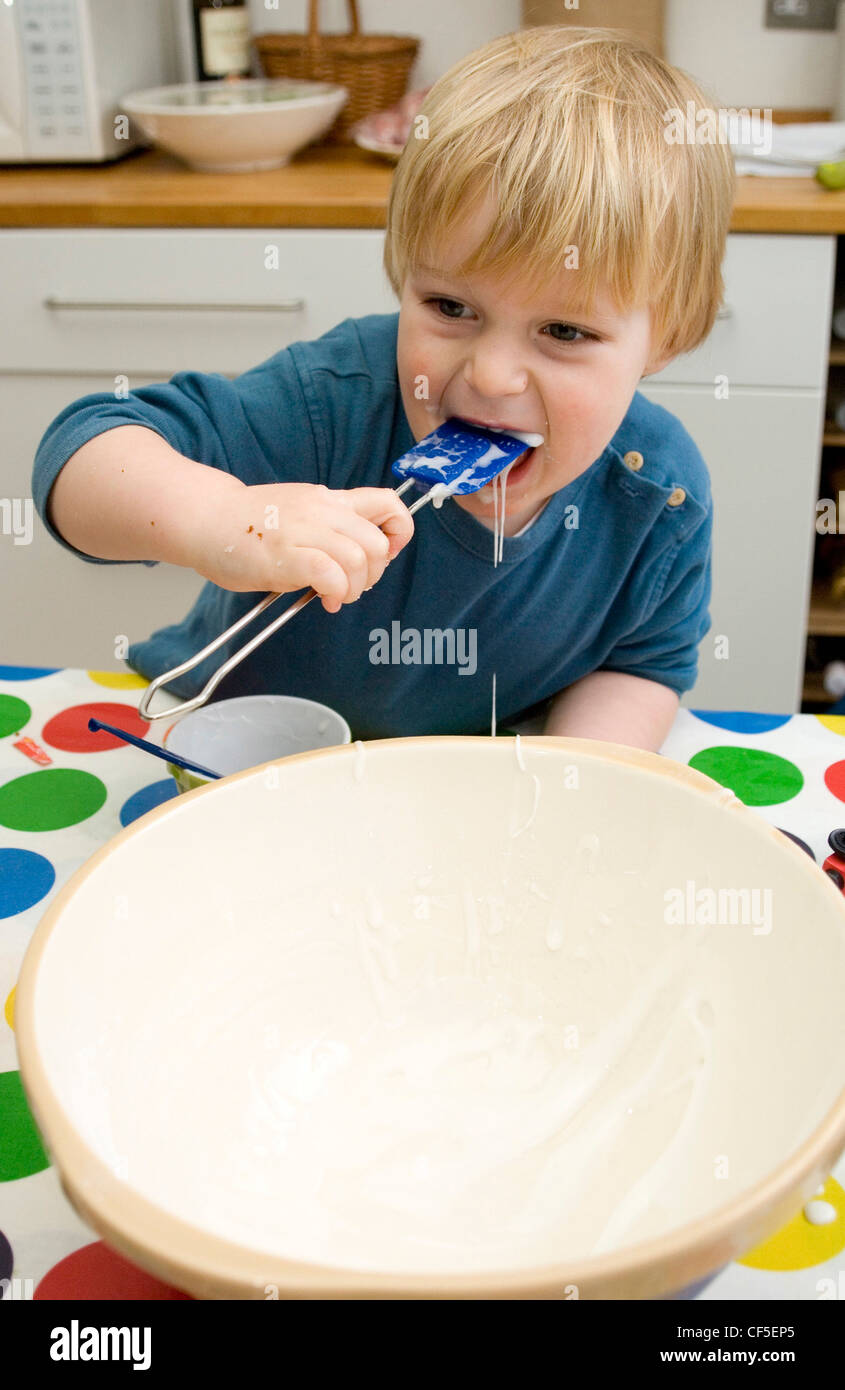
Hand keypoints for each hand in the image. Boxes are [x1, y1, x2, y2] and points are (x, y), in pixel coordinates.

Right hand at [191, 480, 414, 612]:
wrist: (205, 518)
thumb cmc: (249, 524)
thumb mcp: (301, 513)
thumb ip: (331, 529)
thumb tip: (359, 563)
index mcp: (329, 500)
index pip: (387, 502)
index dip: (399, 531)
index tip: (386, 553)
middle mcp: (321, 511)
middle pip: (376, 543)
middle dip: (375, 573)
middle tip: (354, 585)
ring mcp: (303, 532)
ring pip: (358, 559)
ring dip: (355, 588)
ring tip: (337, 596)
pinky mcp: (286, 556)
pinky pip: (330, 573)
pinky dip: (336, 592)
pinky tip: (326, 599)